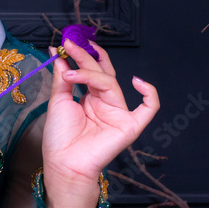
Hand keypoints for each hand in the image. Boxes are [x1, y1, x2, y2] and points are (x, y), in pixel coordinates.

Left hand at [43, 38, 159, 185]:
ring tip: (71, 72)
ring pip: (112, 84)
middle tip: (70, 44)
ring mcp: (119, 113)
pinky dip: (150, 94)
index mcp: (90, 98)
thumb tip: (58, 55)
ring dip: (91, 73)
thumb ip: (62, 78)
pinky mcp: (130, 126)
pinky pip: (149, 108)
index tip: (65, 43)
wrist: (63, 164)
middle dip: (86, 57)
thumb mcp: (58, 102)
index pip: (91, 70)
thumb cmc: (60, 138)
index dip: (81, 55)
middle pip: (102, 73)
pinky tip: (138, 81)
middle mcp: (105, 103)